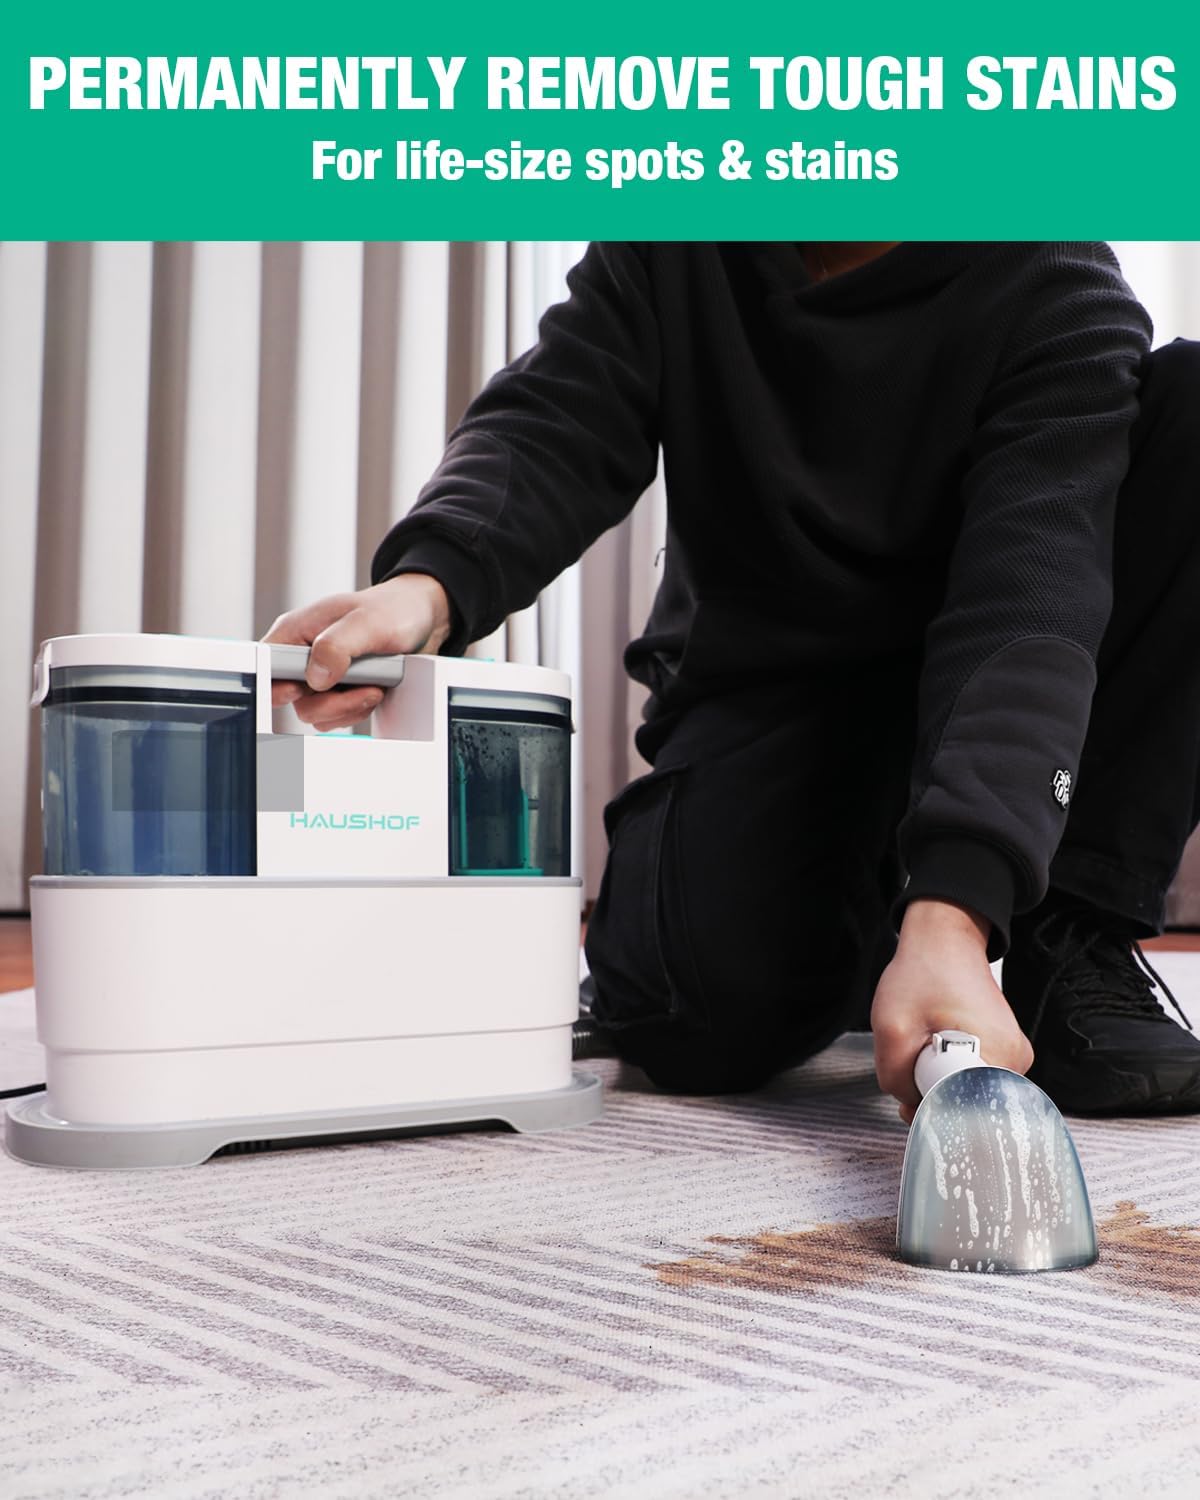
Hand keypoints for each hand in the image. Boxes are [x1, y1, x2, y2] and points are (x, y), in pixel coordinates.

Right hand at [263, 574, 451, 730]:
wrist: (422, 618)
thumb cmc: (394, 609)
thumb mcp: (367, 622)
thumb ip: (337, 645)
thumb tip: (316, 675)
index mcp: (296, 632)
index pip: (266, 665)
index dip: (275, 684)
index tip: (297, 691)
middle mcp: (304, 656)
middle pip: (293, 698)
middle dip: (330, 702)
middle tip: (362, 688)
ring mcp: (321, 675)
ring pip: (316, 712)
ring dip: (348, 708)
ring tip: (373, 685)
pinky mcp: (339, 690)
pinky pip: (336, 716)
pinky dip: (356, 710)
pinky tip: (374, 691)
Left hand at [871, 898, 1033, 1123]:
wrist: (943, 941)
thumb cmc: (924, 973)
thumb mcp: (892, 1026)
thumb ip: (895, 1079)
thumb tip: (911, 1110)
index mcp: (1001, 1057)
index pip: (970, 1117)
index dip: (934, 1113)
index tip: (913, 1099)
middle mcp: (1015, 1062)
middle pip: (965, 1107)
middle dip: (930, 1095)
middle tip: (911, 1060)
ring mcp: (1010, 1057)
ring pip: (962, 1093)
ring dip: (933, 1080)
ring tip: (923, 1043)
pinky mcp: (998, 1052)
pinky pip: (965, 1078)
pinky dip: (941, 1070)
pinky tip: (931, 1045)